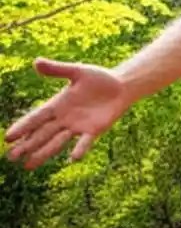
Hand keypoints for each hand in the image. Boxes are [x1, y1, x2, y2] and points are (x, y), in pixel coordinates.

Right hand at [4, 59, 130, 169]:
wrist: (122, 86)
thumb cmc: (99, 78)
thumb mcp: (77, 71)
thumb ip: (58, 69)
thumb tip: (36, 61)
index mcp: (57, 104)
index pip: (36, 117)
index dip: (23, 127)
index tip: (8, 137)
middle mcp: (64, 118)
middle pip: (41, 134)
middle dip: (27, 145)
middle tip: (11, 158)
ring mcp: (78, 126)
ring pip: (56, 142)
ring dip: (43, 153)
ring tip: (28, 166)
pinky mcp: (94, 130)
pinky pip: (85, 142)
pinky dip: (80, 149)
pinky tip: (73, 159)